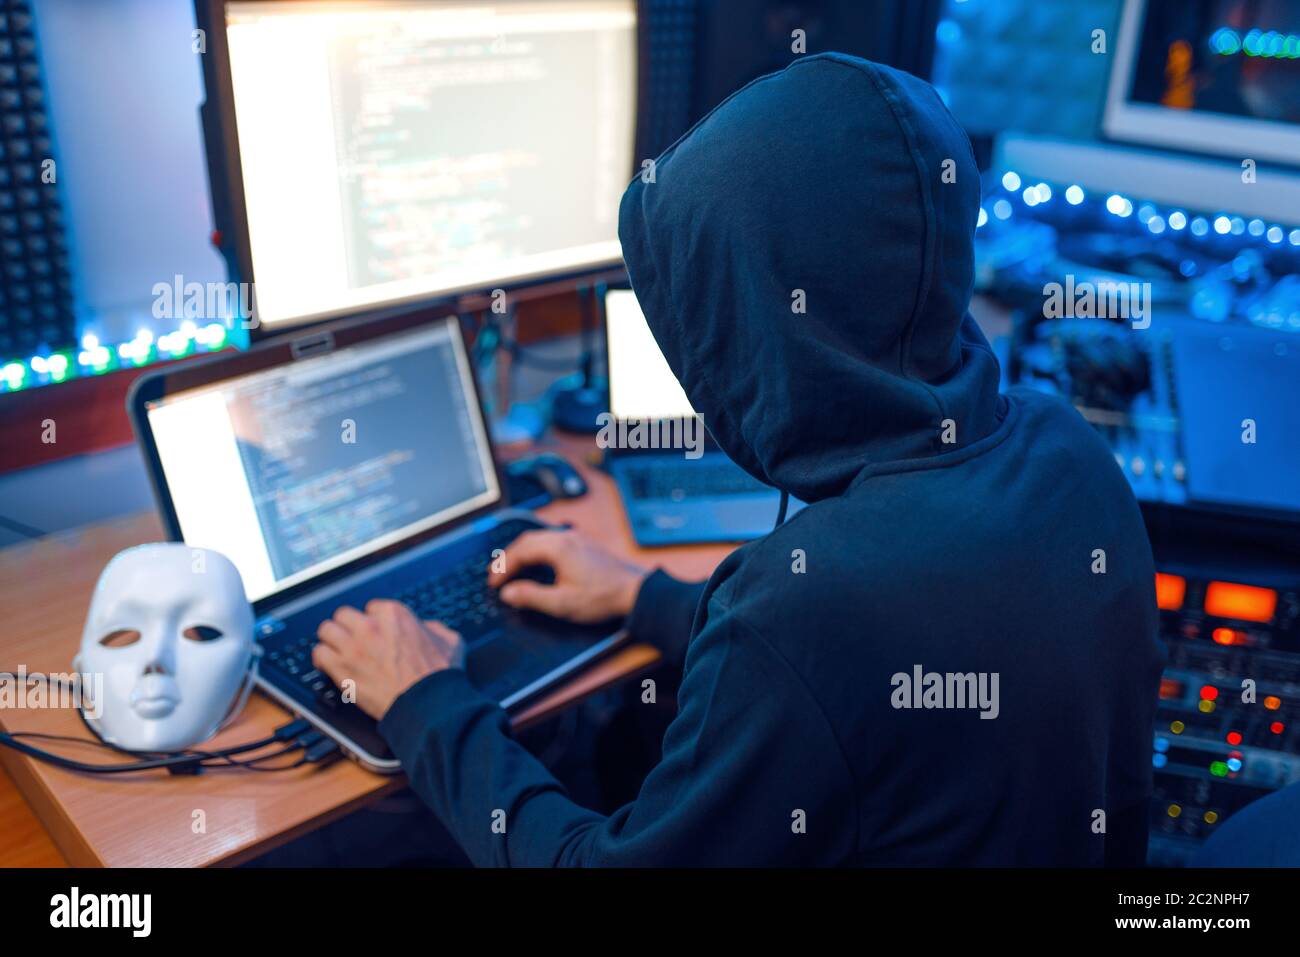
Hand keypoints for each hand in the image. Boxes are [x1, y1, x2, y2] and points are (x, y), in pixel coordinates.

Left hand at [313, 599, 463, 719]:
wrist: (427, 703)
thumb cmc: (439, 675)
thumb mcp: (449, 640)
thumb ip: (433, 628)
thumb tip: (427, 629)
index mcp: (395, 614)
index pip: (371, 607)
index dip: (374, 621)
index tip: (376, 633)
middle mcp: (370, 626)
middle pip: (344, 615)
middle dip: (348, 627)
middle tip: (353, 639)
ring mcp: (353, 646)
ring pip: (326, 630)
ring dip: (331, 639)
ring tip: (336, 649)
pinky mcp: (341, 668)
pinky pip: (319, 653)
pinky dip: (322, 658)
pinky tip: (329, 664)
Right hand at [489, 528, 647, 623]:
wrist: (635, 591)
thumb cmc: (602, 597)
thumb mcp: (562, 603)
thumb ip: (531, 597)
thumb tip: (508, 593)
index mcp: (557, 547)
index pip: (520, 552)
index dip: (503, 567)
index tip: (494, 582)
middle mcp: (566, 537)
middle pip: (528, 540)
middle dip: (509, 557)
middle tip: (497, 574)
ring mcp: (577, 538)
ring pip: (541, 538)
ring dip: (523, 552)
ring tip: (512, 568)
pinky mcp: (585, 544)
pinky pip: (553, 540)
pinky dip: (538, 550)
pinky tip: (538, 562)